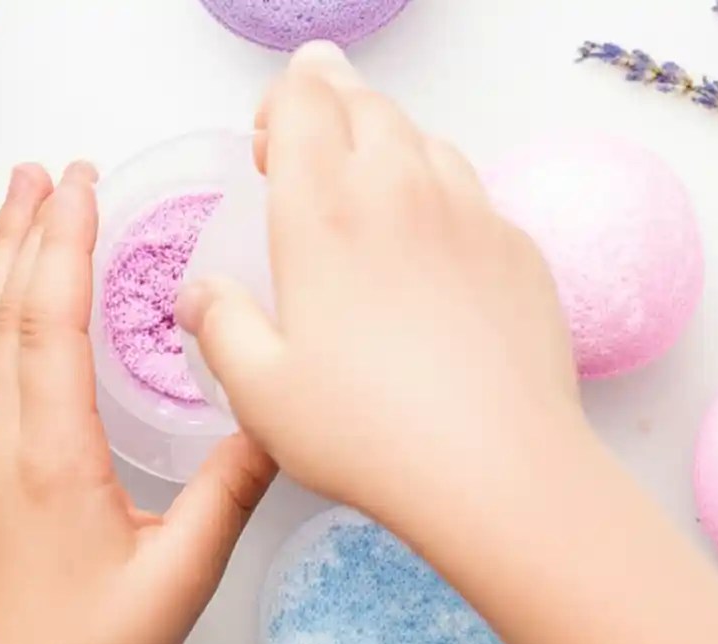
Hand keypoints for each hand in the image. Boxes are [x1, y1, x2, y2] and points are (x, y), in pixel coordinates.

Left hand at [0, 163, 277, 643]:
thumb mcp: (181, 573)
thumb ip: (230, 489)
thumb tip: (275, 416)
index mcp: (50, 458)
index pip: (48, 322)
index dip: (62, 244)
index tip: (76, 186)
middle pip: (2, 312)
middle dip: (23, 231)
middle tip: (40, 172)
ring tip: (12, 210)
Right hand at [176, 42, 578, 516]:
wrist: (499, 469)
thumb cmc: (365, 432)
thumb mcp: (259, 390)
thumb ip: (221, 325)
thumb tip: (201, 293)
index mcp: (324, 211)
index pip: (305, 100)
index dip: (284, 100)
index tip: (270, 142)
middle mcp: (400, 190)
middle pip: (367, 103)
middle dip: (331, 104)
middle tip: (308, 150)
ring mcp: (470, 213)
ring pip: (424, 137)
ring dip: (385, 144)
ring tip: (364, 191)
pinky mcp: (516, 247)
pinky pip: (470, 191)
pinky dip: (437, 193)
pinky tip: (425, 249)